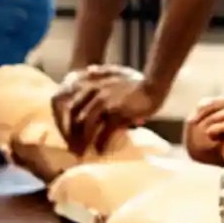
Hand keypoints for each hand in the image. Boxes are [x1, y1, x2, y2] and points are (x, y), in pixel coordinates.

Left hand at [50, 65, 164, 154]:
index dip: (69, 124)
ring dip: (84, 142)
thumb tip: (89, 70)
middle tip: (74, 149)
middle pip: (77, 119)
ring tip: (84, 153)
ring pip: (87, 127)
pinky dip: (100, 144)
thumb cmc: (137, 81)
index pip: (72, 108)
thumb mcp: (116, 71)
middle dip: (73, 136)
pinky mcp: (116, 114)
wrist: (153, 85)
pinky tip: (100, 151)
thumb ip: (102, 72)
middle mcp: (95, 95)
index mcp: (92, 87)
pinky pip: (104, 133)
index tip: (71, 136)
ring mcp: (105, 104)